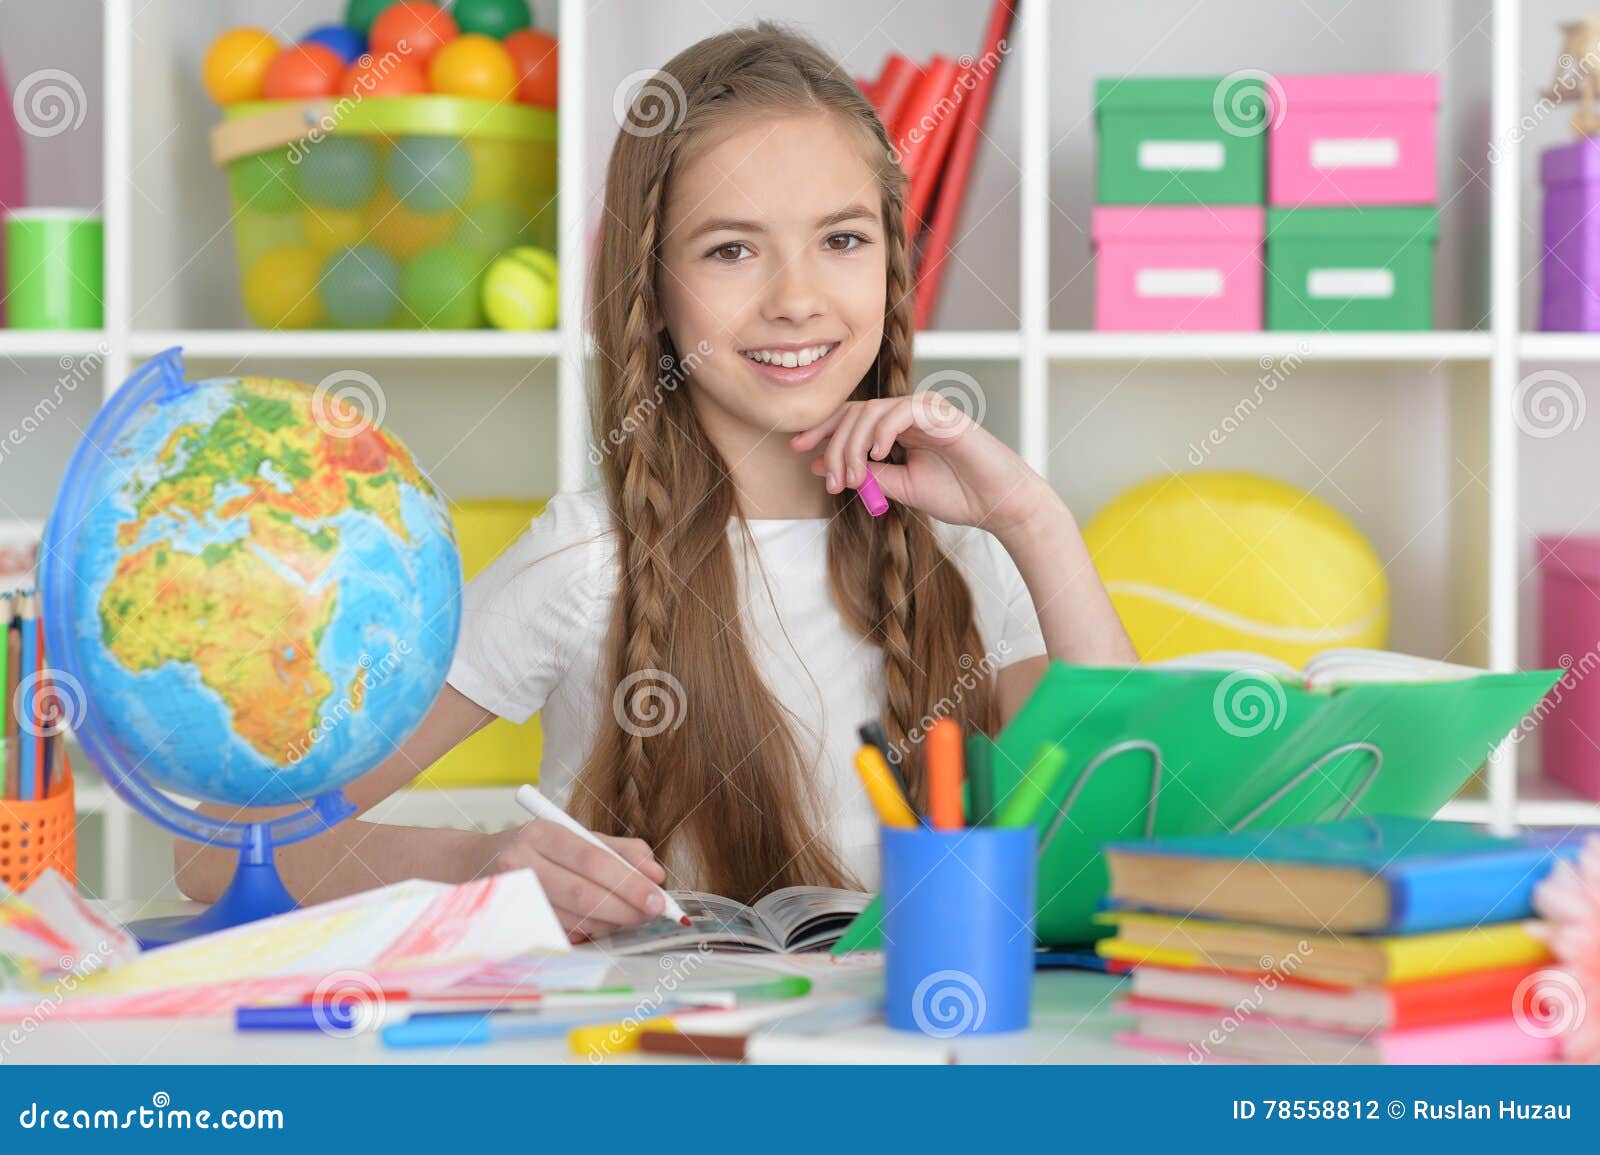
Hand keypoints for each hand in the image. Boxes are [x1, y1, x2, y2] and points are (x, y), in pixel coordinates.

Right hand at [479, 822, 669, 942]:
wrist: (472, 866)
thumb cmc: (535, 850)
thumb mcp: (573, 837)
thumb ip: (619, 850)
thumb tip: (656, 873)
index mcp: (540, 834)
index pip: (592, 859)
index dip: (629, 880)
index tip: (657, 895)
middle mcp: (521, 862)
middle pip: (583, 892)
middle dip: (625, 907)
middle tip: (652, 911)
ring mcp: (512, 896)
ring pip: (574, 918)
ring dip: (610, 922)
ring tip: (628, 916)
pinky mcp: (511, 922)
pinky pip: (561, 933)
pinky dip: (588, 931)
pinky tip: (598, 923)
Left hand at [788, 393, 1061, 540]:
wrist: (998, 505)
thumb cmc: (957, 496)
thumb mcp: (899, 487)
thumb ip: (866, 474)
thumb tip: (822, 466)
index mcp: (898, 428)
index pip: (851, 418)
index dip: (822, 431)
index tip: (797, 449)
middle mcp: (908, 414)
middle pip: (855, 413)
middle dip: (833, 444)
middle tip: (830, 479)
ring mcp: (925, 410)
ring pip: (872, 412)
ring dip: (853, 445)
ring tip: (852, 477)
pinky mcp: (942, 414)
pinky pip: (900, 412)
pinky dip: (882, 432)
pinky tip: (877, 456)